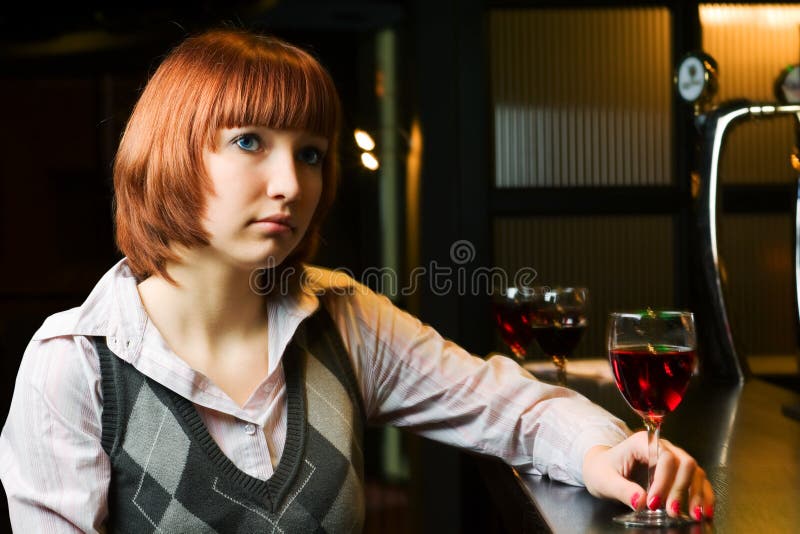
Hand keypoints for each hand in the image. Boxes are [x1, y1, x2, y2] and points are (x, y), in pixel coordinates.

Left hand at [582, 431, 713, 520]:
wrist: (602, 468)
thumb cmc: (602, 470)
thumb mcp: (605, 480)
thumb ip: (622, 490)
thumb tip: (640, 501)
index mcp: (642, 442)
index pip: (663, 457)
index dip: (663, 481)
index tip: (653, 503)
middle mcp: (662, 447)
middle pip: (684, 463)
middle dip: (681, 489)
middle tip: (671, 511)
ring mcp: (673, 458)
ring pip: (695, 472)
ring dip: (697, 494)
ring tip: (694, 515)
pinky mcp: (678, 472)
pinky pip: (697, 481)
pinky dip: (703, 496)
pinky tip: (704, 511)